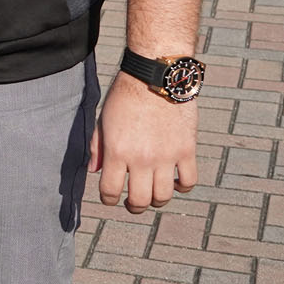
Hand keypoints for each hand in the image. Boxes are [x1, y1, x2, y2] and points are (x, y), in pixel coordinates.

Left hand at [88, 73, 198, 212]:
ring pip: (164, 197)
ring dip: (157, 200)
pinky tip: (174, 182)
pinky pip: (188, 182)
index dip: (108, 199)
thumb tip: (94, 171)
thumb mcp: (103, 119)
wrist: (155, 76)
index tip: (110, 199)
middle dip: (134, 207)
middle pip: (140, 200)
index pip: (110, 190)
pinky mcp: (187, 151)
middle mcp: (142, 159)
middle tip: (133, 204)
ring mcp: (166, 157)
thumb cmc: (125, 96)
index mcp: (117, 152)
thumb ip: (98, 147)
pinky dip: (181, 187)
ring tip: (153, 195)